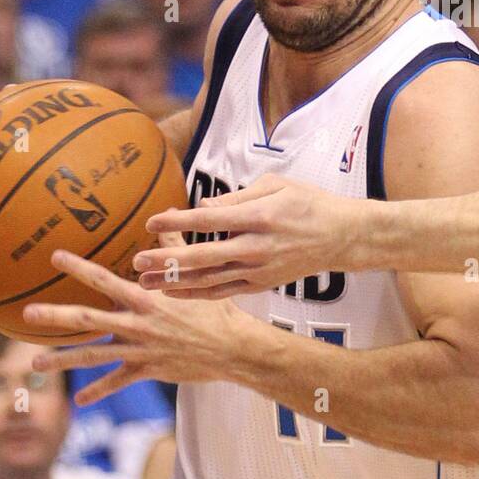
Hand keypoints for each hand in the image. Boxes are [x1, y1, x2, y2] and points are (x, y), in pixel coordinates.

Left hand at [25, 248, 254, 404]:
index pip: (105, 280)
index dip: (79, 268)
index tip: (55, 257)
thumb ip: (175, 246)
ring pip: (93, 356)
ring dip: (63, 360)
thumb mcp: (195, 277)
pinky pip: (117, 381)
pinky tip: (80, 399)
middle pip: (88, 320)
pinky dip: (98, 390)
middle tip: (27, 314)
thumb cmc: (216, 310)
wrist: (232, 348)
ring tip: (35, 364)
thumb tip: (168, 214)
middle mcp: (137, 325)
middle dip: (56, 317)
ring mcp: (139, 350)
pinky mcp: (147, 370)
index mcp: (146, 300)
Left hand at [136, 174, 360, 297]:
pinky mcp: (261, 284)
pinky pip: (223, 291)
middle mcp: (257, 246)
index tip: (151, 223)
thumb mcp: (277, 185)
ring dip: (175, 282)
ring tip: (145, 282)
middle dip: (168, 260)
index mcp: (260, 216)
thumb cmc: (308, 203)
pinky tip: (174, 291)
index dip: (178, 222)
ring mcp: (259, 269)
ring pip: (209, 280)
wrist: (341, 237)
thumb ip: (238, 196)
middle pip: (204, 256)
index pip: (211, 219)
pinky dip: (197, 293)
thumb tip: (203, 204)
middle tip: (137, 261)